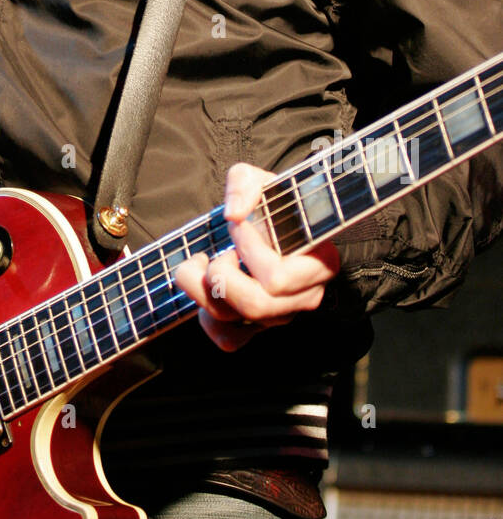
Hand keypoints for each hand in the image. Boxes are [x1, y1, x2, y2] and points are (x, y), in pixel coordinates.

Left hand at [174, 161, 339, 351]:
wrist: (270, 219)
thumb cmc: (270, 201)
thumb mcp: (258, 179)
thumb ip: (245, 184)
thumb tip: (234, 214)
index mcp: (318, 264)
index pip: (276, 277)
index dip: (248, 249)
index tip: (239, 223)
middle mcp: (304, 297)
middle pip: (254, 305)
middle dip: (221, 275)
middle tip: (218, 251)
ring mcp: (280, 315)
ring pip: (234, 323)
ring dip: (203, 291)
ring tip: (201, 263)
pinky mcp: (258, 326)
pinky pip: (227, 339)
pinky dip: (206, 317)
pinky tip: (205, 286)